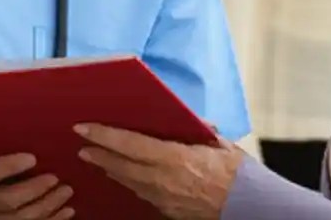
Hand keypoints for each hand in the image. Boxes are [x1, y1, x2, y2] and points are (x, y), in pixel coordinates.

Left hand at [75, 124, 244, 219]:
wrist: (248, 209)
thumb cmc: (238, 175)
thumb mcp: (221, 145)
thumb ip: (201, 131)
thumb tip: (192, 120)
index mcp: (173, 158)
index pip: (128, 144)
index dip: (103, 135)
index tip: (84, 128)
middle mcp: (162, 179)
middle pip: (121, 166)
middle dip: (99, 155)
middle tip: (82, 146)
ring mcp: (163, 198)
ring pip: (128, 182)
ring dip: (111, 169)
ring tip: (97, 161)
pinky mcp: (167, 210)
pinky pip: (142, 194)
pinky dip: (130, 183)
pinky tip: (124, 178)